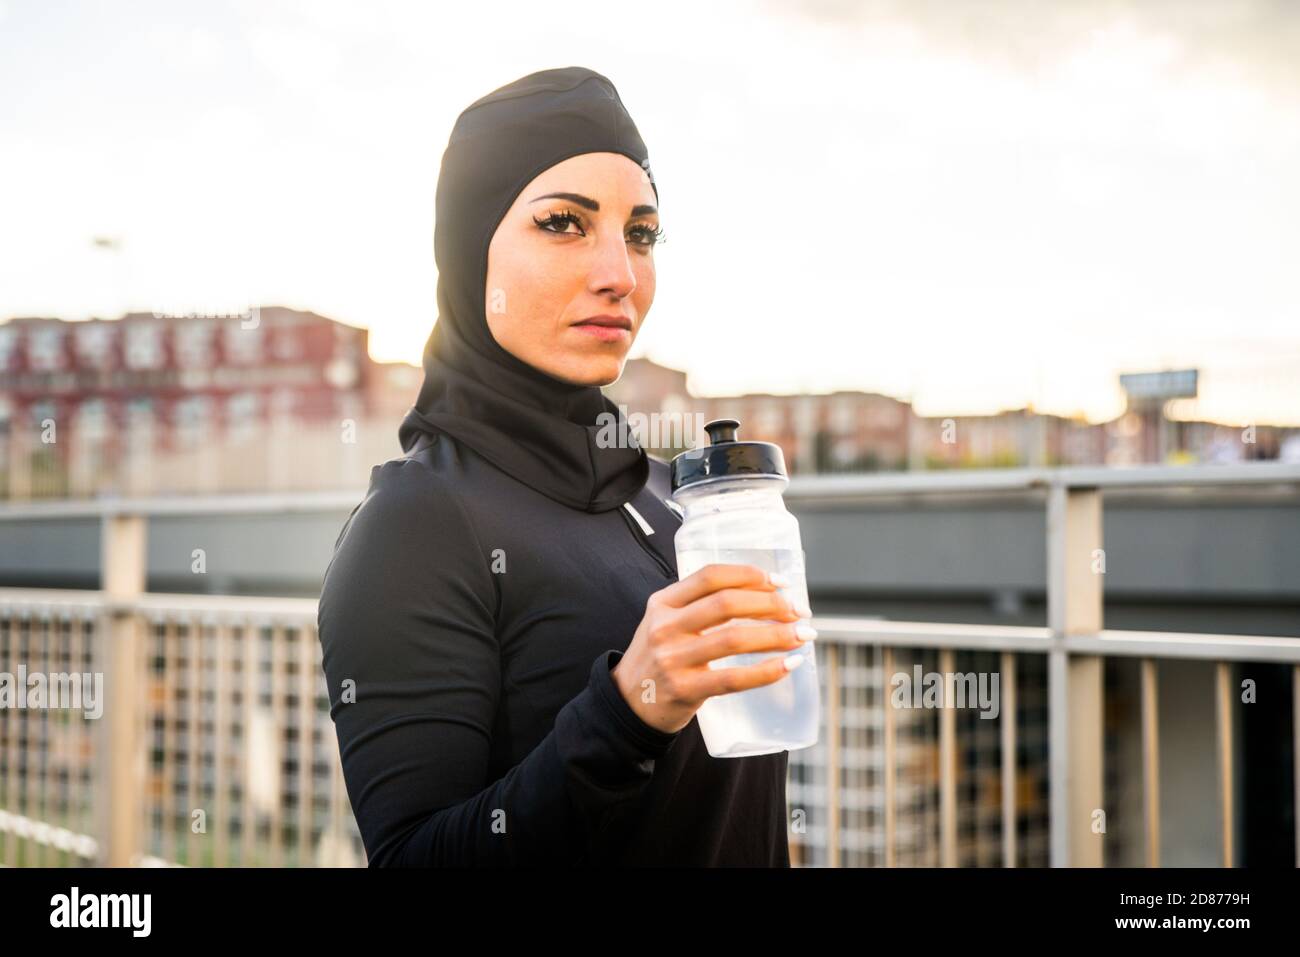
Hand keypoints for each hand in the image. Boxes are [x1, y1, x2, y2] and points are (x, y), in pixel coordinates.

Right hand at [610, 563, 814, 734]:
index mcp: (663, 602)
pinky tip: (788, 664)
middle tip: (798, 611)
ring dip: (777, 635)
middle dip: (771, 604)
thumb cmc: (660, 658)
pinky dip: (767, 671)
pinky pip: (734, 678)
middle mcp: (666, 627)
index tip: (780, 583)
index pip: (711, 576)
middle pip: (727, 603)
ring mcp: (674, 659)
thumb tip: (764, 596)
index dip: (750, 575)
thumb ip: (699, 606)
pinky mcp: (685, 691)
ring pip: (735, 639)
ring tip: (802, 636)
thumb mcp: (665, 622)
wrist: (628, 704)